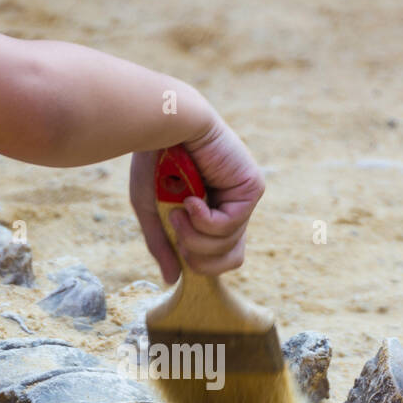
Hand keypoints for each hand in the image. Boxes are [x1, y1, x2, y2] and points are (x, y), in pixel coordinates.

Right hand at [129, 117, 264, 282]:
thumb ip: (163, 244)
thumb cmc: (152, 159)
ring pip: (229, 247)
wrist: (163, 123)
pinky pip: (230, 226)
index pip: (221, 257)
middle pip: (230, 260)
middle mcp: (231, 206)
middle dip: (200, 257)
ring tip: (178, 209)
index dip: (200, 262)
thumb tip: (172, 279)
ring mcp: (244, 197)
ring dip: (195, 235)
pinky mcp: (251, 187)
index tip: (175, 239)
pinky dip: (204, 220)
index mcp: (213, 211)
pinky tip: (190, 200)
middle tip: (176, 228)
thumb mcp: (151, 210)